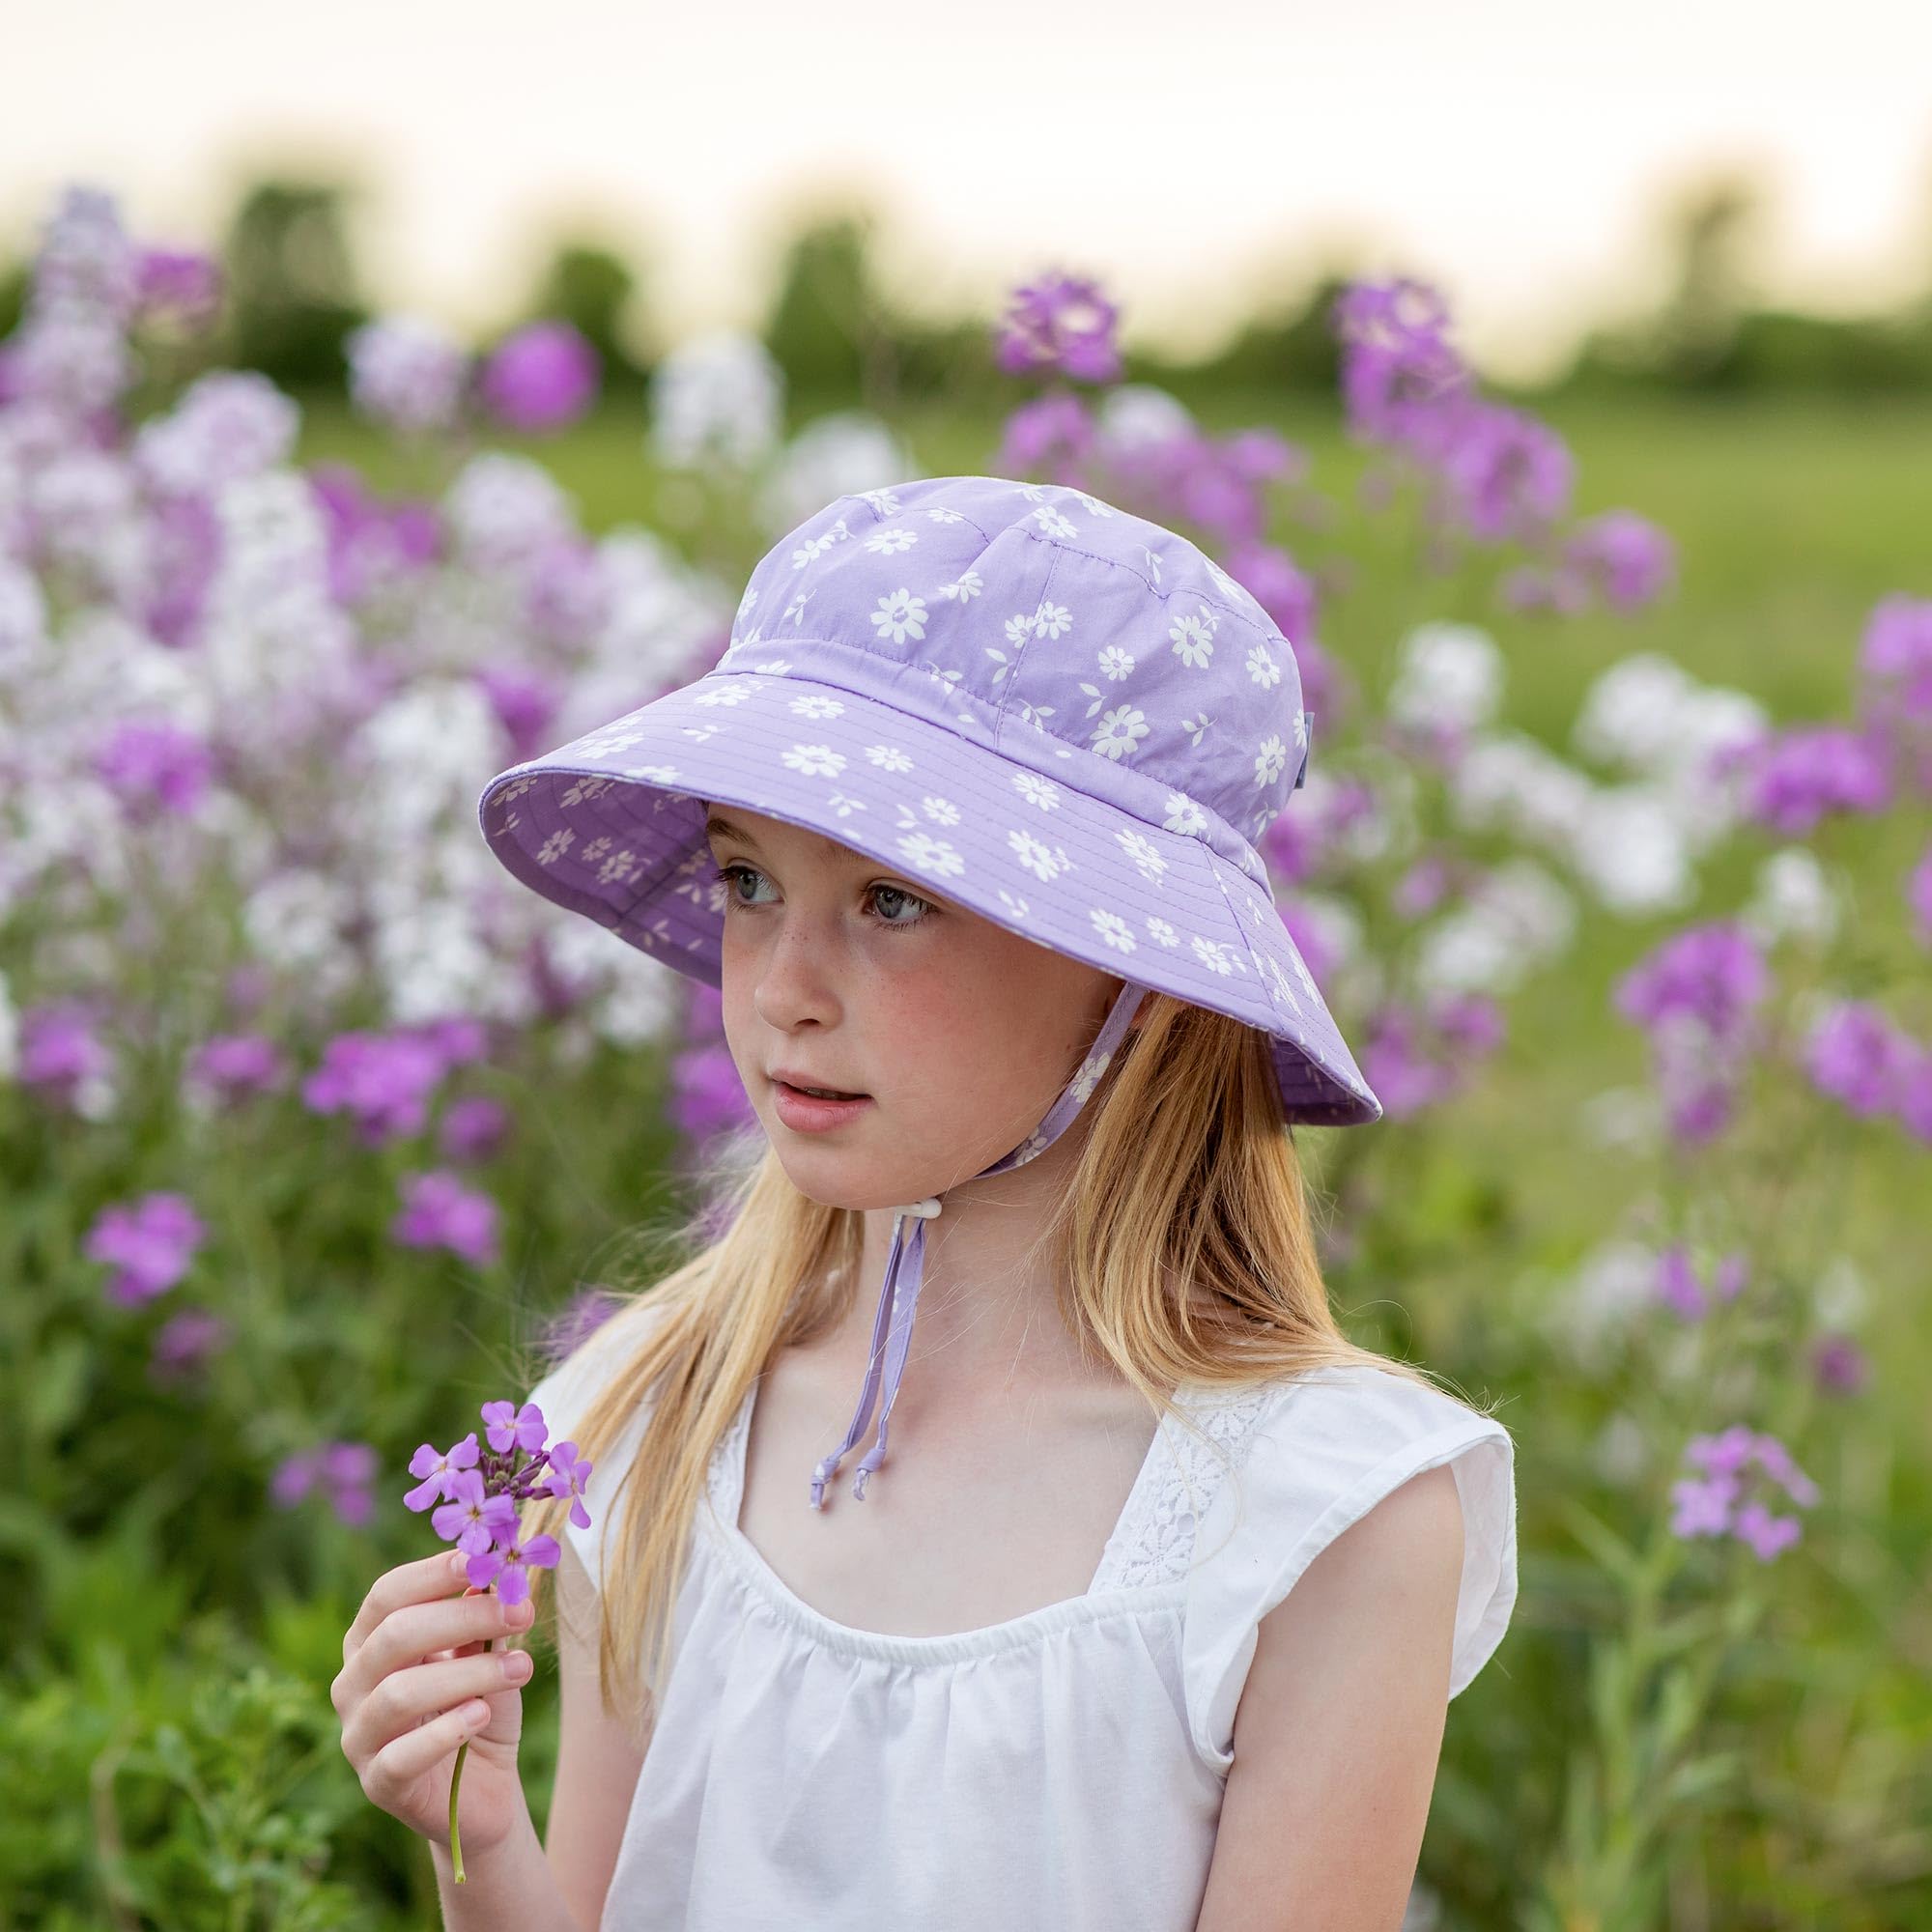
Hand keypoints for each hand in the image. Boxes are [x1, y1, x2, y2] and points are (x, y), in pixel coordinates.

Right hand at [334, 1549, 538, 1857]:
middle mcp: (353, 1684)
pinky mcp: (378, 1784)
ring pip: (399, 1694)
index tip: (484, 1562)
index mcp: (370, 1641)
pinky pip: (401, 1757)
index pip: (387, 1595)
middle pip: (395, 1635)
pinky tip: (482, 1715)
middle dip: (464, 1617)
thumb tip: (493, 1574)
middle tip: (521, 1612)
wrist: (485, 1788)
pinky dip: (445, 1731)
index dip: (433, 1574)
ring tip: (519, 1668)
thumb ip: (483, 1619)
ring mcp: (358, 1737)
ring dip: (469, 1674)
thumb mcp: (486, 1654)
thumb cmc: (479, 1705)